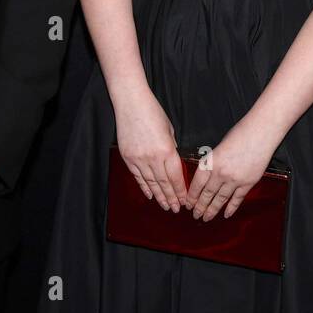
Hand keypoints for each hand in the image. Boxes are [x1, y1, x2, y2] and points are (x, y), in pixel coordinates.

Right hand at [113, 88, 186, 212]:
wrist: (131, 104)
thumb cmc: (153, 113)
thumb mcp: (169, 130)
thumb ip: (172, 149)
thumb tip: (174, 163)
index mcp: (167, 150)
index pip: (175, 177)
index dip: (180, 191)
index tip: (184, 201)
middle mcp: (153, 158)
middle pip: (163, 183)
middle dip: (171, 197)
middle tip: (175, 209)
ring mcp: (138, 159)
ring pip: (150, 183)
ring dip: (159, 196)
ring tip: (165, 206)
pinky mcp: (128, 157)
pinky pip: (137, 177)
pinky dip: (144, 187)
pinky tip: (150, 195)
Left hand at [186, 122, 277, 222]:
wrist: (260, 132)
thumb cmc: (240, 134)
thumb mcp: (219, 147)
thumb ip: (212, 163)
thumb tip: (207, 177)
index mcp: (210, 162)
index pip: (197, 185)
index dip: (192, 197)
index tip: (189, 204)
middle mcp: (220, 173)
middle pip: (207, 194)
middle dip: (200, 207)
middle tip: (196, 215)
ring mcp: (234, 180)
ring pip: (220, 199)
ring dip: (212, 210)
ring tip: (207, 218)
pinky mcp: (248, 183)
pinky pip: (237, 199)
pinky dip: (231, 208)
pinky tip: (226, 214)